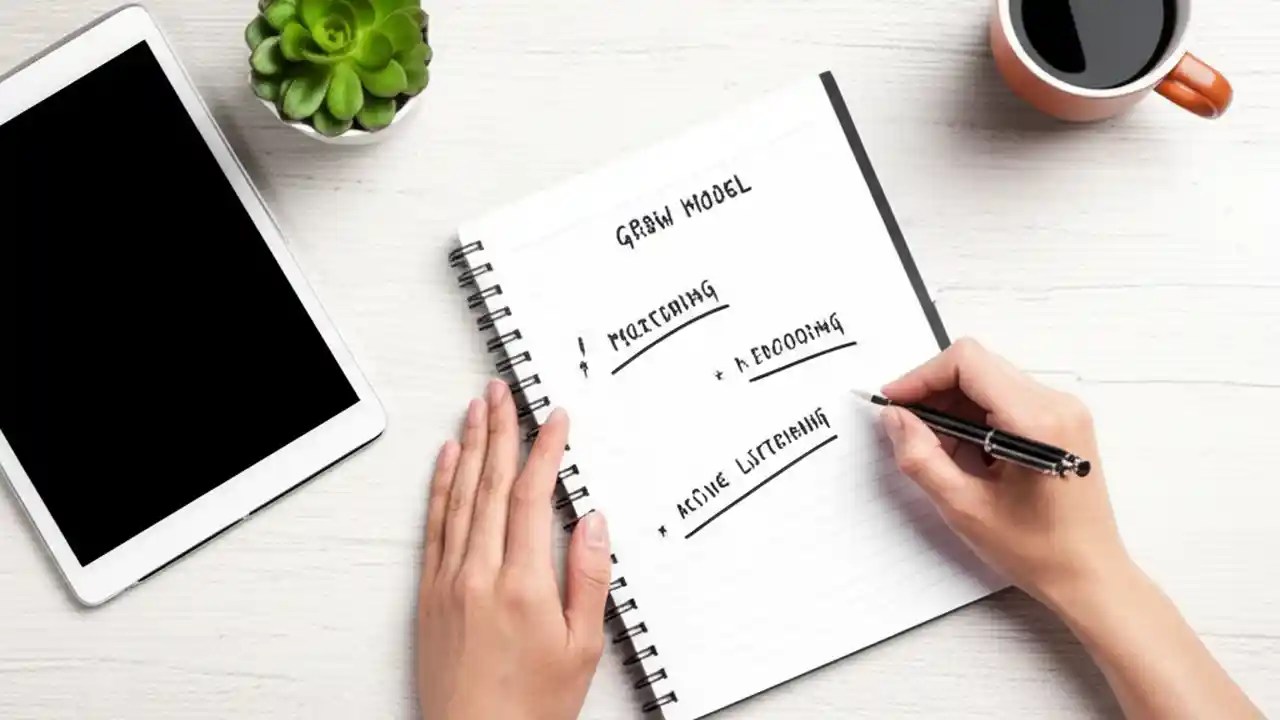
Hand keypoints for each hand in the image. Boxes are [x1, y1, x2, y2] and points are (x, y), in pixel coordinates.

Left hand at [417, 380, 611, 719]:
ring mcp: (448, 581)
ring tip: (475, 409)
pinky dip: (439, 486)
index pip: (533, 496)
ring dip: (468, 446)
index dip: (544, 450)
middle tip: (502, 392)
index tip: (554, 419)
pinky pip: (433, 525)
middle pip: (491, 484)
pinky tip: (445, 460)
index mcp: (522, 584)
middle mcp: (479, 574)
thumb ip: (589, 579)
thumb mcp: (582, 647)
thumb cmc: (529, 706)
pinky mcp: (429, 594)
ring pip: (459, 496)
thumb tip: (593, 523)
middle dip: (499, 431)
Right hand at [879, 338, 1127, 605]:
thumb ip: (922, 457)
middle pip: (977, 366)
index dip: (922, 376)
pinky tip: (967, 453)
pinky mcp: (1061, 421)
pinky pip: (1005, 398)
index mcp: (1037, 420)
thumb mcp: (965, 507)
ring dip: (953, 405)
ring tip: (941, 450)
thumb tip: (895, 418)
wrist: (1090, 576)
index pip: (968, 362)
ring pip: (989, 380)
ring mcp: (1063, 411)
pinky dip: (975, 416)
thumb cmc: (1039, 551)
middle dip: (934, 391)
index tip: (895, 403)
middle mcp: (1056, 404)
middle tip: (910, 429)